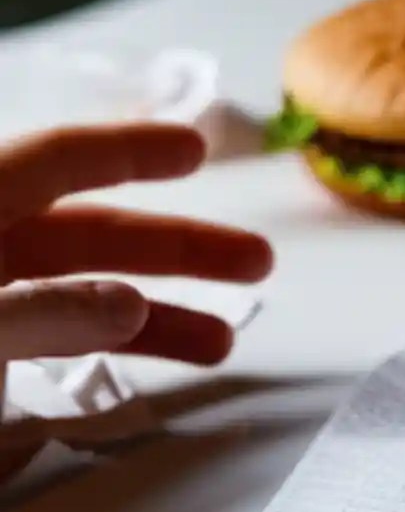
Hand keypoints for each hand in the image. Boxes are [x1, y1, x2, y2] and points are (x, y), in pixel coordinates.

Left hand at [0, 124, 272, 474]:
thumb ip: (41, 311)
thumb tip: (128, 305)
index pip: (57, 160)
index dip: (129, 150)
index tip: (196, 149)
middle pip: (88, 235)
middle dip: (179, 249)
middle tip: (256, 262)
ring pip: (81, 296)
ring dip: (158, 314)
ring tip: (224, 342)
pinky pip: (55, 337)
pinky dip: (108, 348)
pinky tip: (148, 362)